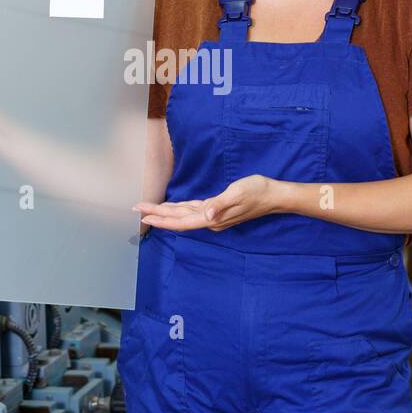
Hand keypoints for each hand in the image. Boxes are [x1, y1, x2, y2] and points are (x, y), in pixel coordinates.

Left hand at [134, 175, 281, 231]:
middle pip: (178, 219)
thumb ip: (220, 204)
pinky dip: (180, 209)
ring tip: (149, 210)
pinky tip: (173, 207)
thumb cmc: (257, 191)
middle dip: (157, 215)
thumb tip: (206, 215)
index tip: (144, 214)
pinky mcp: (217, 209)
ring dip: (166, 213)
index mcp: (212, 217)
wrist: (274, 196)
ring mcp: (214, 216)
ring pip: (184, 215)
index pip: (181, 220)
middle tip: (137, 209)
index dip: (161, 218)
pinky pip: (193, 211)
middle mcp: (210, 219)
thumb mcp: (238, 193)